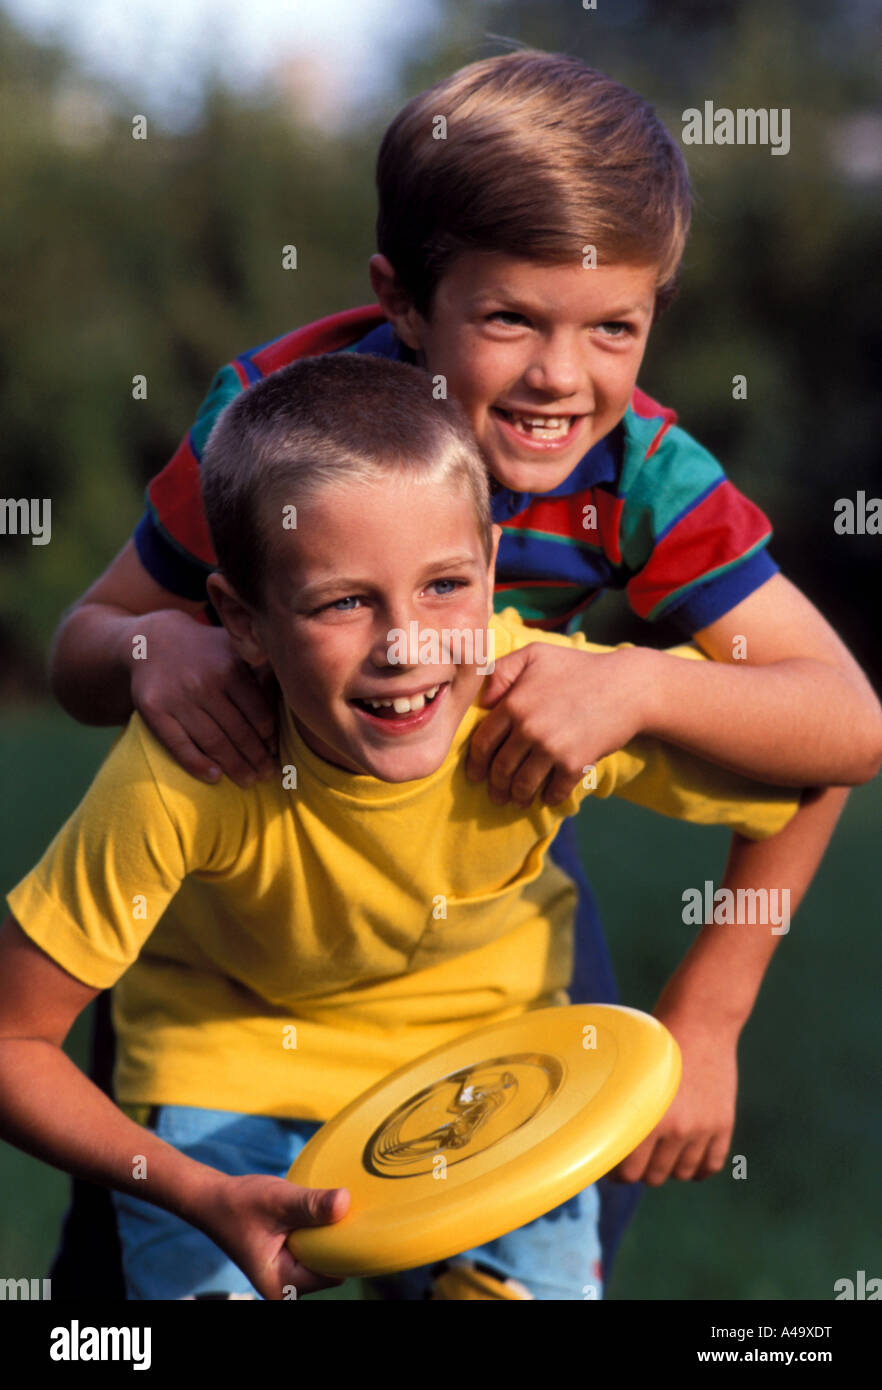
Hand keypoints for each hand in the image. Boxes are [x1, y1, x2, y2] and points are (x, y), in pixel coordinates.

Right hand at [129, 610, 278, 786]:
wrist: (150, 642)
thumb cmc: (204, 651)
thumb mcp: (234, 648)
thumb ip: (261, 669)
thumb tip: (293, 697)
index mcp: (229, 668)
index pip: (258, 713)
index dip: (270, 738)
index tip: (277, 752)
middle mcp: (203, 683)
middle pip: (238, 732)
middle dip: (257, 758)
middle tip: (268, 775)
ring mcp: (177, 698)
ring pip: (212, 741)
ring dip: (234, 767)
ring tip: (249, 781)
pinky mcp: (153, 710)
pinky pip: (178, 744)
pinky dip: (197, 764)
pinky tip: (215, 777)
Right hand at [193, 1171, 351, 1299]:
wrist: (213, 1201)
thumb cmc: (240, 1202)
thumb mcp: (279, 1199)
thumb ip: (311, 1204)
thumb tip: (344, 1202)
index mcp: (282, 1284)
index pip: (333, 1272)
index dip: (344, 1246)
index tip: (353, 1219)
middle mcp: (286, 1288)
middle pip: (331, 1268)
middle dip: (334, 1240)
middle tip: (335, 1208)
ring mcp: (287, 1278)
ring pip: (324, 1259)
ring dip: (325, 1235)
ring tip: (320, 1209)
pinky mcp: (288, 1264)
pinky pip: (314, 1252)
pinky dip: (317, 1234)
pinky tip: (314, 1215)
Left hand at [465, 643, 649, 806]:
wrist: (627, 686)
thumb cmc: (579, 668)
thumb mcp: (535, 655)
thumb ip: (501, 671)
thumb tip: (482, 701)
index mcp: (513, 704)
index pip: (483, 743)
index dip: (476, 764)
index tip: (475, 775)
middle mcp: (528, 728)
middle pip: (501, 768)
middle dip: (496, 786)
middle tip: (496, 795)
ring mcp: (552, 748)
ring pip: (523, 784)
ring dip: (518, 797)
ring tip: (518, 801)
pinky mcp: (575, 763)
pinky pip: (554, 791)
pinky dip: (548, 798)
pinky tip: (547, 799)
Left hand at [606, 1009, 738, 1184]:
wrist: (700, 1022)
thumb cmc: (654, 1042)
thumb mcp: (627, 1072)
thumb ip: (615, 1106)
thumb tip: (591, 1135)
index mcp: (645, 1116)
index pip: (627, 1172)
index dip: (615, 1171)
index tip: (610, 1159)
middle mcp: (676, 1128)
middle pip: (653, 1177)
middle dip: (640, 1169)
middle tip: (633, 1154)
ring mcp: (702, 1129)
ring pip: (680, 1173)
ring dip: (667, 1167)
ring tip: (657, 1150)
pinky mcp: (723, 1125)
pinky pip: (710, 1166)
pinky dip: (697, 1168)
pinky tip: (684, 1157)